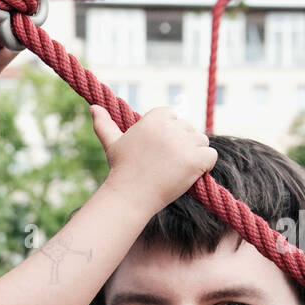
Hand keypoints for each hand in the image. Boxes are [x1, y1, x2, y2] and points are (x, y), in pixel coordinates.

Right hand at [90, 104, 216, 209]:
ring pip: (202, 141)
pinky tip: (189, 174)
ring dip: (193, 155)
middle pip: (189, 129)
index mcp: (155, 117)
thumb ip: (105, 124)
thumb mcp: (112, 143)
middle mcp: (171, 126)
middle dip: (181, 145)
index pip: (174, 117)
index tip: (157, 150)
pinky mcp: (196, 160)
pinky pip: (211, 156)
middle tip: (163, 164)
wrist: (130, 196)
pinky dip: (204, 166)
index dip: (169, 134)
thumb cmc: (121, 170)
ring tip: (173, 169)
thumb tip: (93, 108)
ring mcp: (184, 143)